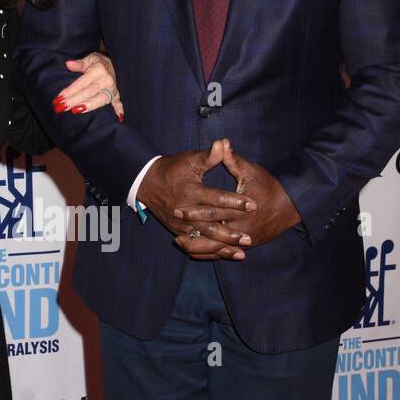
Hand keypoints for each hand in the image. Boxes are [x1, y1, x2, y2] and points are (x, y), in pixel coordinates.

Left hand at [52, 50, 123, 119]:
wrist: (113, 63)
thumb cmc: (98, 62)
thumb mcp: (89, 59)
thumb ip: (79, 63)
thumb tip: (68, 64)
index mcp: (99, 70)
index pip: (82, 83)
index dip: (70, 91)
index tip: (59, 97)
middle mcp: (106, 80)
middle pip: (88, 93)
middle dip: (73, 101)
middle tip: (61, 107)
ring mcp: (112, 89)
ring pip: (99, 100)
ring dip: (87, 106)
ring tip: (74, 111)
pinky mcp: (116, 95)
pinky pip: (118, 103)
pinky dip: (119, 110)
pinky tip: (119, 118)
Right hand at [137, 140, 257, 260]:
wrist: (146, 183)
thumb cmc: (171, 169)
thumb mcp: (189, 160)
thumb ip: (208, 156)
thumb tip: (222, 144)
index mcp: (191, 192)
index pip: (216, 198)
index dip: (235, 202)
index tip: (253, 205)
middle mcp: (186, 211)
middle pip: (211, 224)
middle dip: (231, 232)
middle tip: (249, 237)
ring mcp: (181, 224)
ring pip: (205, 238)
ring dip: (223, 245)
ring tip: (242, 251)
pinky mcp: (178, 231)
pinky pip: (196, 244)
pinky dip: (211, 251)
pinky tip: (226, 255)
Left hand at [173, 138, 301, 248]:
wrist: (291, 206)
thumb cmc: (270, 186)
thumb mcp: (252, 172)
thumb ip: (233, 159)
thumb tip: (222, 142)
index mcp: (242, 210)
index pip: (214, 212)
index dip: (195, 212)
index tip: (177, 208)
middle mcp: (243, 229)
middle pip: (213, 236)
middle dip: (192, 234)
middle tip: (173, 232)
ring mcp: (245, 240)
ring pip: (217, 249)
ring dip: (198, 248)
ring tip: (179, 242)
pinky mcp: (247, 245)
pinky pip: (224, 252)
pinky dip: (209, 253)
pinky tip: (194, 250)